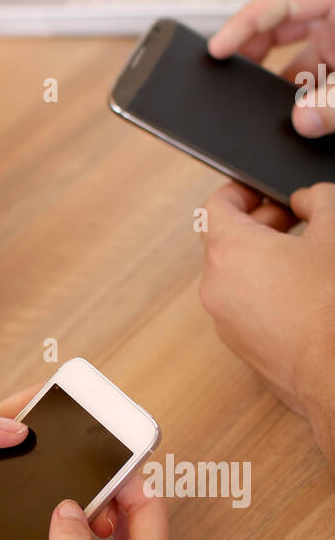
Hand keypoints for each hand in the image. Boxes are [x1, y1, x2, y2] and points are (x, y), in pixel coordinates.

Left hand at [199, 181, 334, 424]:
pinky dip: (265, 293)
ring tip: (304, 261)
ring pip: (235, 277)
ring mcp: (226, 322)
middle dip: (259, 225)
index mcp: (229, 252)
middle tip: (294, 222)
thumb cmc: (332, 310)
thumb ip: (317, 199)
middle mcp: (217, 288)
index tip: (259, 191)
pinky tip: (303, 296)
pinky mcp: (242, 348)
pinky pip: (245, 307)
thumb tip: (306, 199)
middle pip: (224, 241)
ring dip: (263, 261)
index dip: (240, 191)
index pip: (215, 206)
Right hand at [209, 0, 334, 136]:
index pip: (280, 0)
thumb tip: (302, 121)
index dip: (243, 23)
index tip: (218, 48)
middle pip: (279, 25)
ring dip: (277, 78)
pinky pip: (312, 73)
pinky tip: (289, 112)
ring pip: (295, 53)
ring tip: (256, 99)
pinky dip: (298, 91)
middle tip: (224, 71)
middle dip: (250, 50)